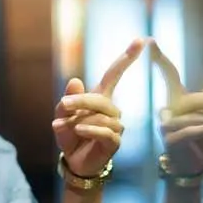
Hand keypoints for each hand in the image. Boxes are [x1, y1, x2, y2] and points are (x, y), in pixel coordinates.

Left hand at [55, 38, 144, 177]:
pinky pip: (106, 131)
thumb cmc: (70, 135)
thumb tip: (75, 81)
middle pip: (100, 98)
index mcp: (100, 98)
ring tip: (68, 128)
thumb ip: (67, 100)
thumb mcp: (62, 115)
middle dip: (81, 100)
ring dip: (80, 120)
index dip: (127, 57)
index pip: (114, 74)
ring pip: (101, 116)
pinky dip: (90, 129)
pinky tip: (79, 130)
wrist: (74, 162)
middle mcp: (112, 110)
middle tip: (64, 104)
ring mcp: (116, 126)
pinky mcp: (115, 141)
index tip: (141, 40)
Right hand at [149, 40, 202, 175]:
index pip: (169, 76)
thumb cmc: (199, 138)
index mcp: (176, 99)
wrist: (190, 164)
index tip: (151, 40)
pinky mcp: (170, 140)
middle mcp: (168, 109)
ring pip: (193, 116)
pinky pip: (189, 131)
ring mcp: (167, 125)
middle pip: (191, 98)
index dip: (160, 59)